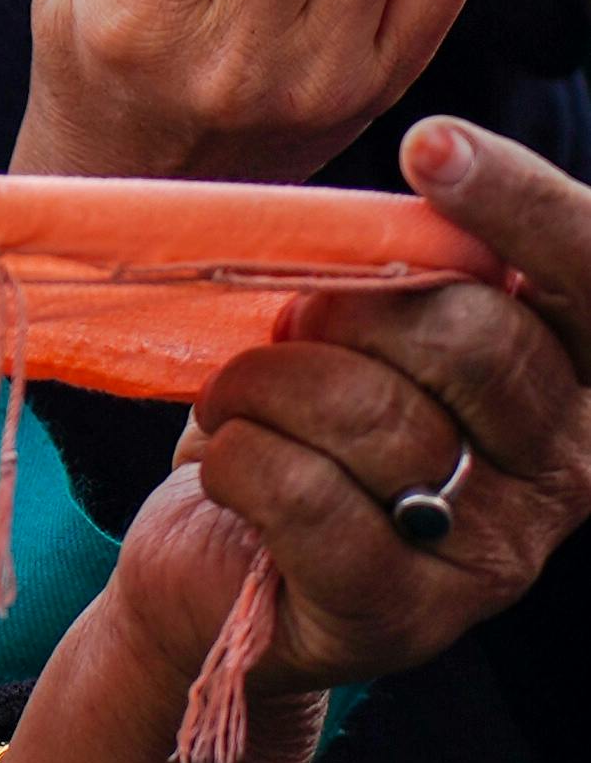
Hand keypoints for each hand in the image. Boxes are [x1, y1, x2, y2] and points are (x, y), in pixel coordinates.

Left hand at [189, 109, 590, 673]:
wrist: (211, 570)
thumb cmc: (299, 427)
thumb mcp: (364, 333)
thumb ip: (411, 272)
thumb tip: (415, 174)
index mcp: (575, 383)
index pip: (589, 275)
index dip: (523, 205)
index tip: (431, 146)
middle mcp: (565, 473)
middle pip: (473, 340)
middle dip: (348, 309)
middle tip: (288, 323)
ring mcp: (492, 556)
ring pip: (376, 416)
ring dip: (267, 384)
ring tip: (235, 397)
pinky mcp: (399, 616)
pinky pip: (307, 497)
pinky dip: (238, 457)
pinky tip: (224, 461)